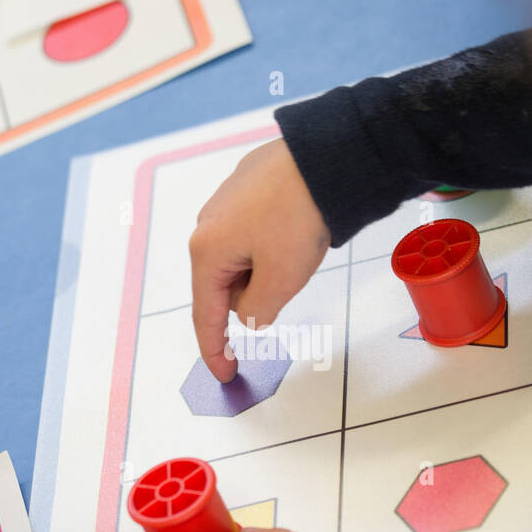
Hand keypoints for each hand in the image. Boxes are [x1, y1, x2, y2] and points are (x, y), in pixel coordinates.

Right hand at [189, 138, 330, 381]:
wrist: (325, 158)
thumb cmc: (299, 218)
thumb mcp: (281, 280)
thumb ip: (257, 310)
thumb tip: (249, 312)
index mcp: (208, 251)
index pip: (206, 315)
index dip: (214, 350)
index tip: (225, 373)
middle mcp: (207, 225)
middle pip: (226, 286)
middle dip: (256, 293)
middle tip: (291, 273)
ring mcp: (224, 203)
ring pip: (242, 258)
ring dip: (267, 266)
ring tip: (298, 244)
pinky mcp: (246, 187)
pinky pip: (253, 231)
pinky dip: (272, 241)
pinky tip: (296, 225)